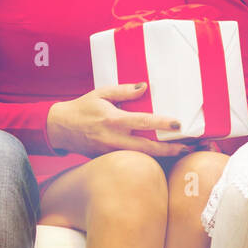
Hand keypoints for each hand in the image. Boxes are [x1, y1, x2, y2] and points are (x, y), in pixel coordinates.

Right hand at [46, 83, 192, 158]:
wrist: (60, 128)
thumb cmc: (82, 108)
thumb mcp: (101, 93)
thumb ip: (124, 91)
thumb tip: (145, 87)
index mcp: (113, 119)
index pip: (143, 121)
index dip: (162, 123)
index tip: (178, 124)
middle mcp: (114, 138)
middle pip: (147, 147)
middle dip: (169, 149)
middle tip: (187, 148)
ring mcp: (110, 152)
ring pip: (140, 157)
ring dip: (161, 156)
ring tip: (179, 152)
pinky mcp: (107, 159)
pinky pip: (130, 160)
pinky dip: (146, 159)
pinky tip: (159, 156)